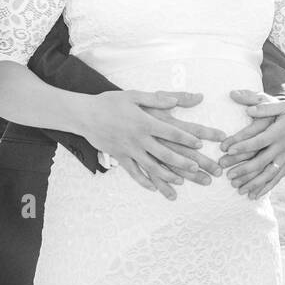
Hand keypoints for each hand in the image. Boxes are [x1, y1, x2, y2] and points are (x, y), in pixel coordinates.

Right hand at [76, 91, 223, 199]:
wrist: (84, 115)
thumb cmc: (110, 102)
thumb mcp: (134, 95)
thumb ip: (157, 98)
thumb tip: (175, 100)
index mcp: (145, 122)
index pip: (171, 132)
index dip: (187, 138)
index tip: (200, 144)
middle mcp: (139, 139)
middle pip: (165, 153)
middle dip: (183, 162)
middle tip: (197, 168)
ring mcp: (129, 150)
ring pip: (152, 167)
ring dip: (168, 176)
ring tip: (181, 182)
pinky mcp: (119, 157)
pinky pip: (133, 173)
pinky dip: (144, 181)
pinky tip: (153, 188)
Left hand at [218, 89, 284, 198]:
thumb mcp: (283, 104)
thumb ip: (265, 107)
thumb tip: (248, 110)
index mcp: (279, 131)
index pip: (258, 140)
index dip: (243, 146)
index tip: (227, 150)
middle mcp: (282, 147)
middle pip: (261, 161)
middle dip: (244, 169)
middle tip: (227, 175)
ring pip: (268, 174)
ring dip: (253, 183)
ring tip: (237, 189)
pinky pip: (277, 178)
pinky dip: (266, 188)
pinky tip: (254, 196)